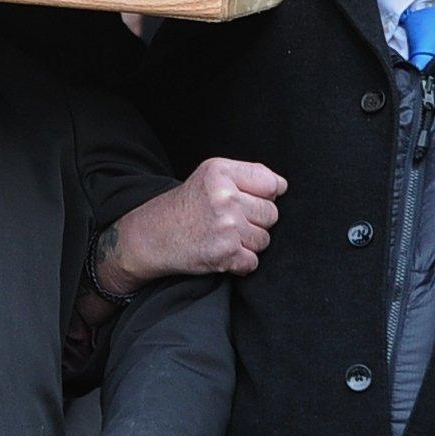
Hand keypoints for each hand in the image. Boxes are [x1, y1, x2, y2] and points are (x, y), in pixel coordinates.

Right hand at [110, 159, 287, 281]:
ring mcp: (226, 227)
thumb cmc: (186, 206)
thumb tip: (283, 187)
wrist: (151, 236)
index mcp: (221, 172)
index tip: (248, 201)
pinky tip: (222, 252)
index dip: (265, 196)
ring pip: (265, 239)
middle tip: (230, 222)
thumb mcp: (210, 175)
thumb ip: (248, 175)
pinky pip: (253, 261)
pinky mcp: (225, 253)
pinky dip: (240, 262)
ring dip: (249, 243)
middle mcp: (225, 197)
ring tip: (224, 236)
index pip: (272, 184)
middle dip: (256, 221)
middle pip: (272, 214)